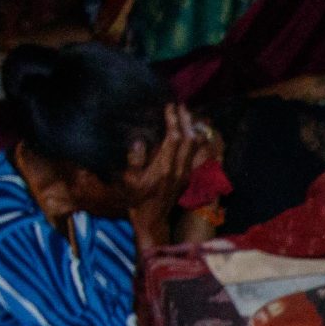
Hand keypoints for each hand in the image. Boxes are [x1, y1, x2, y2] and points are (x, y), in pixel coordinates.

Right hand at [122, 103, 202, 239]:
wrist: (152, 220)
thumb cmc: (136, 201)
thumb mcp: (129, 182)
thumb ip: (134, 162)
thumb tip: (138, 142)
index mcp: (164, 168)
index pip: (174, 138)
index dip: (173, 120)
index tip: (169, 106)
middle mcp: (179, 169)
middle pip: (189, 139)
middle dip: (186, 120)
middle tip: (181, 105)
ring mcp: (185, 173)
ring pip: (195, 146)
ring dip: (192, 128)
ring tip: (187, 114)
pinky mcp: (187, 177)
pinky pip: (195, 154)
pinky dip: (194, 139)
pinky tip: (189, 132)